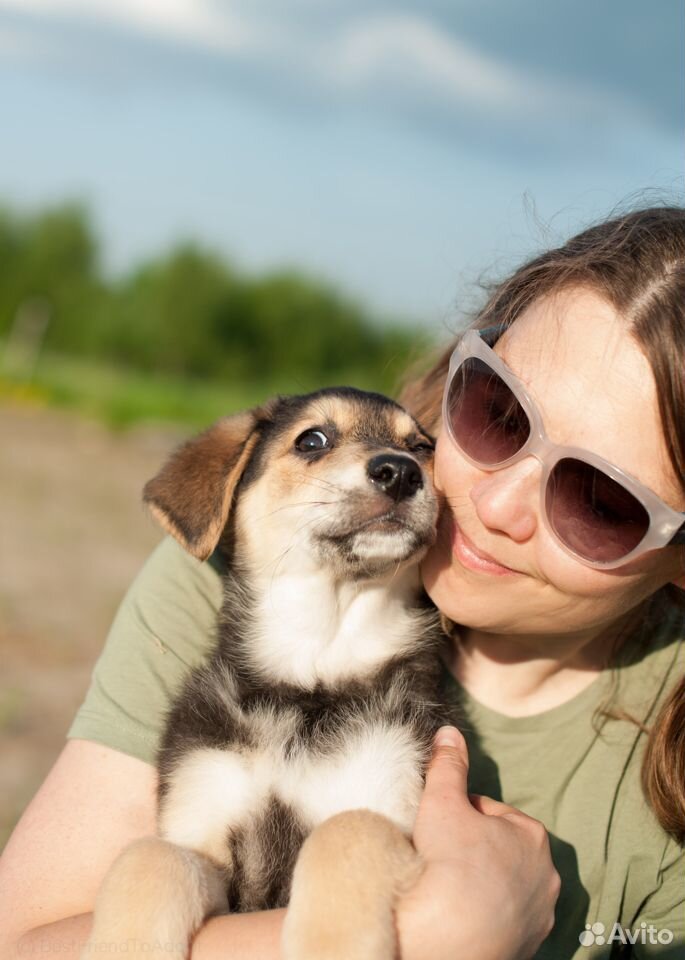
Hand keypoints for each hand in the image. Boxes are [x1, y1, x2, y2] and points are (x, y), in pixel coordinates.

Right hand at [397, 727, 559, 959]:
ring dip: (486, 885)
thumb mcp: (442, 800)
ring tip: (452, 889)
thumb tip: (449, 732)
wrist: (446, 937)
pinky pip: (507, 923)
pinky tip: (463, 916)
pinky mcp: (528, 949)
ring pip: (508, 888)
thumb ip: (448, 765)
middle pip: (503, 851)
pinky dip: (489, 918)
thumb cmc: (447, 863)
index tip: (441, 827)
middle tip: (445, 856)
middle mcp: (547, 876)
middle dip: (478, 850)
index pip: (490, 812)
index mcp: (531, 835)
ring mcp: (539, 916)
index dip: (461, 815)